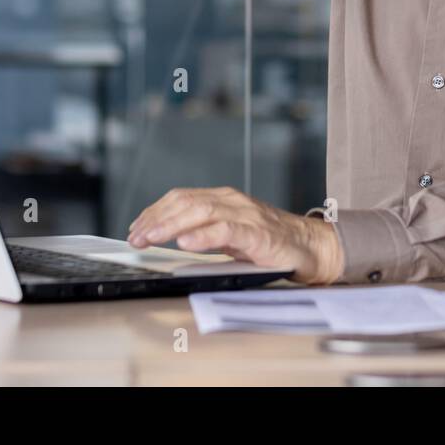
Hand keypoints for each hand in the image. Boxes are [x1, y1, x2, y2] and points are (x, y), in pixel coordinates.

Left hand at [127, 186, 344, 284]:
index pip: (180, 198)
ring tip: (152, 239)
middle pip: (185, 202)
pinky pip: (227, 229)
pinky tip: (186, 243)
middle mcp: (232, 201)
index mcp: (223, 199)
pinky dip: (204, 236)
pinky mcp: (259, 233)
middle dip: (156, 220)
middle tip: (136, 238)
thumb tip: (169, 238)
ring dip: (171, 226)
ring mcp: (246, 214)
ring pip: (201, 212)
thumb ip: (203, 231)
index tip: (135, 228)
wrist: (309, 247)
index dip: (154, 212)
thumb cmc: (269, 242)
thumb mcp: (229, 234)